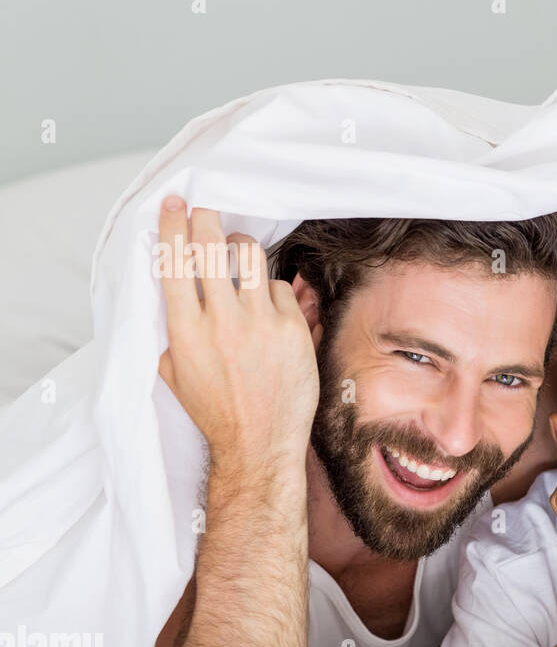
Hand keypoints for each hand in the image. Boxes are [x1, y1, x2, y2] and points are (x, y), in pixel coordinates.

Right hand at [155, 196, 319, 467]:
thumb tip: (179, 291)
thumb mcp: (175, 371)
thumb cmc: (216, 410)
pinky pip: (283, 288)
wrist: (258, 442)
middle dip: (208, 221)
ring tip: (239, 254)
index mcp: (185, 330)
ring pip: (252, 258)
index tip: (175, 204)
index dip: (172, 227)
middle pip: (213, 248)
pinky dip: (274, 290)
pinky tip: (269, 308)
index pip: (174, 264)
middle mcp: (222, 321)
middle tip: (207, 211)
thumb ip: (174, 329)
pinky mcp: (293, 329)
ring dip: (243, 249)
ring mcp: (261, 323)